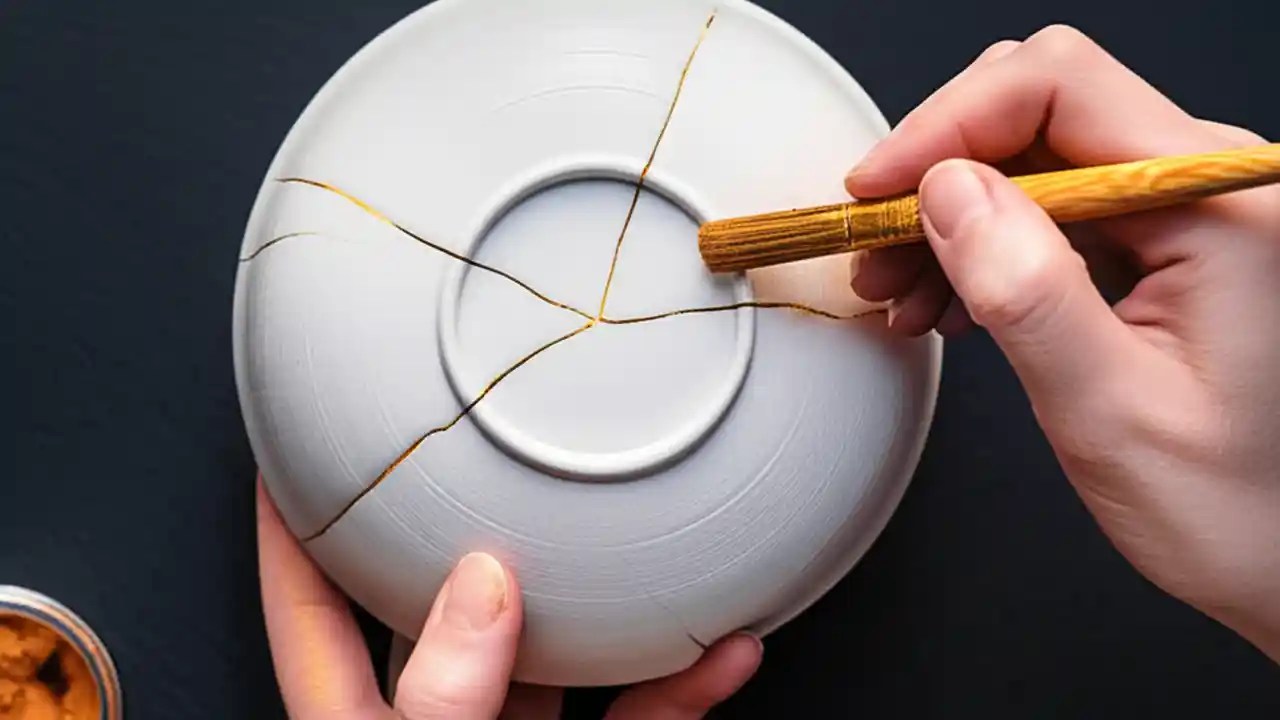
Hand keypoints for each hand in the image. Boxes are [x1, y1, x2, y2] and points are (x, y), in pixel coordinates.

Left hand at [255, 478, 761, 717]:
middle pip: (447, 609)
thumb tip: (475, 589)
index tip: (296, 452)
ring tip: (638, 538)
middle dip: (475, 535)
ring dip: (610, 607)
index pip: (307, 608)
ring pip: (557, 657)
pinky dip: (680, 688)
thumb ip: (441, 703)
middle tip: (493, 458)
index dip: (291, 526)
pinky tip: (720, 649)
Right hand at [846, 26, 1279, 660]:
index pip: (1062, 88)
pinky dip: (978, 245)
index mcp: (1223, 205)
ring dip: (948, 216)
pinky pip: (1045, 206)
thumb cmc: (1232, 508)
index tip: (877, 189)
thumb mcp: (1110, 411)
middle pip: (1037, 110)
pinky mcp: (1153, 239)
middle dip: (938, 170)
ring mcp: (1179, 209)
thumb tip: (948, 191)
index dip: (948, 125)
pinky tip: (946, 300)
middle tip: (877, 247)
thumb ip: (1029, 294)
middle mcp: (1207, 185)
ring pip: (1030, 158)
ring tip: (900, 290)